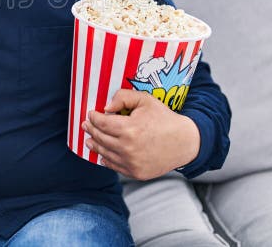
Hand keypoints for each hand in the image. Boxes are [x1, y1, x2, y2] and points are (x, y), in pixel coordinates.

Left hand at [82, 89, 200, 180]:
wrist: (185, 142)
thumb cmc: (165, 119)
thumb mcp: (145, 100)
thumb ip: (123, 97)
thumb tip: (106, 108)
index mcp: (129, 129)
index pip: (102, 123)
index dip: (93, 118)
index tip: (91, 114)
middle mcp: (128, 148)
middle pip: (100, 138)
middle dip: (91, 130)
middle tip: (86, 125)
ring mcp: (131, 163)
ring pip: (105, 153)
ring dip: (95, 145)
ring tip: (89, 140)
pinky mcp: (136, 173)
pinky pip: (115, 166)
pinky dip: (106, 159)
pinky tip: (102, 154)